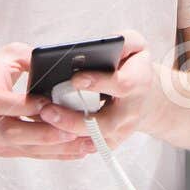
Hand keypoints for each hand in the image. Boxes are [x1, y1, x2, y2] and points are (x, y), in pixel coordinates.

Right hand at [0, 41, 94, 159]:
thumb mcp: (6, 56)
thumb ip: (33, 59)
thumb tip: (64, 65)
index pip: (1, 102)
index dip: (26, 105)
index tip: (51, 104)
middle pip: (15, 132)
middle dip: (48, 133)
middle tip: (77, 130)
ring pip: (26, 148)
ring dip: (58, 148)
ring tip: (88, 144)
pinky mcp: (2, 150)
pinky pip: (30, 154)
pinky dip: (54, 153)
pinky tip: (77, 151)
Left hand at [34, 30, 162, 147]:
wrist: (147, 97)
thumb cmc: (134, 68)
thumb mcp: (136, 46)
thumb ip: (123, 40)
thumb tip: (101, 45)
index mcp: (138, 83)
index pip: (121, 85)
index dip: (98, 82)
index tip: (75, 78)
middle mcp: (130, 112)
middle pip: (105, 123)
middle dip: (74, 119)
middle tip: (47, 110)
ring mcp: (121, 131)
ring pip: (93, 141)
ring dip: (66, 133)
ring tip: (43, 120)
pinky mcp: (110, 142)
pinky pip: (87, 148)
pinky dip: (68, 143)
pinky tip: (48, 131)